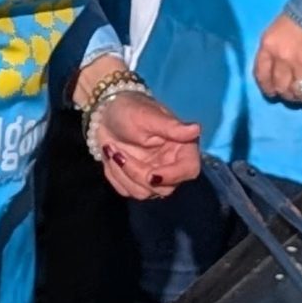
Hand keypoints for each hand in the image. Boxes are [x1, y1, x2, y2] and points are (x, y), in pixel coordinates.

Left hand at [87, 87, 201, 199]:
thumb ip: (171, 126)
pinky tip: (112, 156)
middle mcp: (171, 165)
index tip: (151, 175)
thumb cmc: (130, 110)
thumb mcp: (148, 116)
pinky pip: (126, 190)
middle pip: (163, 188)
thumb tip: (195, 129)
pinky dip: (115, 175)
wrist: (106, 114)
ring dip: (121, 173)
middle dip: (136, 173)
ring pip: (142, 192)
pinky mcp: (136, 182)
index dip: (173, 176)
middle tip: (118, 152)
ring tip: (111, 149)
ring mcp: (153, 176)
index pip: (189, 170)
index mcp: (181, 147)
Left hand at [254, 13, 301, 108]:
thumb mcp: (279, 27)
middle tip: (295, 96)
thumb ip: (276, 46)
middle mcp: (283, 58)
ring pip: (300, 91)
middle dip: (287, 95)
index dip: (267, 87)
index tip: (273, 93)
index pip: (261, 74)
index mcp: (268, 46)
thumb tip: (279, 66)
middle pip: (281, 86)